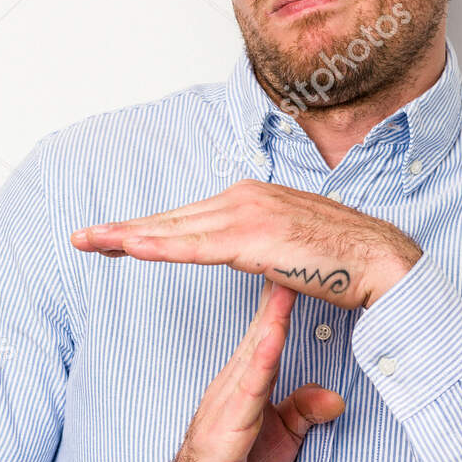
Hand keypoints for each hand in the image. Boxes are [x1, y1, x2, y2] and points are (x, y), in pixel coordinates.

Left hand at [71, 180, 422, 308]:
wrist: (381, 261)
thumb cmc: (342, 260)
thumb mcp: (289, 249)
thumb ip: (260, 248)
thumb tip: (246, 257)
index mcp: (251, 200)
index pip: (186, 217)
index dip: (147, 229)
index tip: (112, 239)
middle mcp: (243, 199)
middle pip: (170, 219)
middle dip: (122, 230)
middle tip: (81, 238)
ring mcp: (247, 215)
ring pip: (173, 230)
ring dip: (127, 238)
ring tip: (89, 243)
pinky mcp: (254, 240)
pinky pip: (194, 247)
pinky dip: (158, 248)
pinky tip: (128, 250)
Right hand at [123, 280, 344, 461]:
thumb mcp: (279, 438)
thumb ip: (302, 413)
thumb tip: (335, 397)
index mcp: (248, 379)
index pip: (269, 327)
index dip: (287, 291)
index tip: (306, 258)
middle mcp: (236, 383)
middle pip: (260, 327)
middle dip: (274, 288)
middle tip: (294, 246)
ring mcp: (228, 405)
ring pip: (253, 353)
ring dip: (270, 316)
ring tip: (286, 279)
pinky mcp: (226, 434)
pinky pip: (247, 394)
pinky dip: (261, 364)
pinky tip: (273, 339)